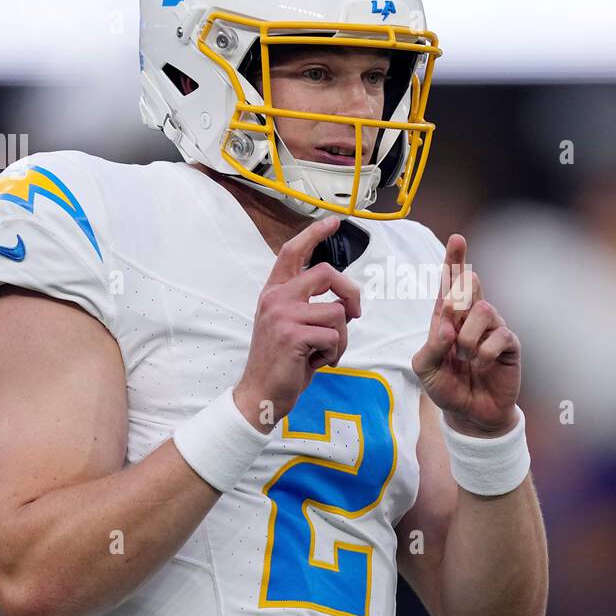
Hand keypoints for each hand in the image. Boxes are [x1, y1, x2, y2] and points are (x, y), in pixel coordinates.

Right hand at [234, 216, 361, 431]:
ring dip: (341, 337)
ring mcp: (282, 314)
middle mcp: (275, 297)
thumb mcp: (289, 325)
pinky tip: (319, 362)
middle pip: (327, 273)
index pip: (293, 252)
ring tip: (326, 351)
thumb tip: (343, 300)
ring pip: (337, 311)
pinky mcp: (292, 335)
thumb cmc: (282, 361)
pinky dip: (334, 352)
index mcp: (274, 292)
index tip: (333, 221)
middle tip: (355, 314)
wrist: (260, 393)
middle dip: (351, 293)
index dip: (314, 234)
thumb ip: (308, 306)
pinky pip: (334, 335)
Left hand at [411, 234, 520, 436]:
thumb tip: (449, 326)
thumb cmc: (447, 388)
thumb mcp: (425, 369)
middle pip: (471, 284)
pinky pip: (500, 334)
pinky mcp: (508, 344)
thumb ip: (431, 346)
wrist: (471, 415)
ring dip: (468, 337)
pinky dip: (484, 352)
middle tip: (452, 312)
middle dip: (462, 290)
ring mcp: (491, 328)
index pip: (449, 283)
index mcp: (446, 317)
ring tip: (464, 358)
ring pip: (483, 310)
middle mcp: (470, 317)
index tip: (457, 238)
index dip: (454, 260)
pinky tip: (480, 364)